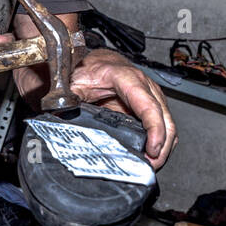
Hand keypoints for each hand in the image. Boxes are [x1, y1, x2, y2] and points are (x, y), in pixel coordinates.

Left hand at [70, 49, 176, 167]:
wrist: (92, 60)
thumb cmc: (85, 69)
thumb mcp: (72, 84)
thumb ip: (67, 101)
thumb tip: (58, 121)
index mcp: (126, 78)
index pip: (148, 105)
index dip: (154, 129)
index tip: (152, 149)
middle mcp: (144, 85)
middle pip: (165, 117)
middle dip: (163, 145)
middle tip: (151, 165)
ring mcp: (150, 95)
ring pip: (168, 122)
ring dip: (164, 146)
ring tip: (150, 165)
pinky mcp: (150, 105)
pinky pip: (162, 124)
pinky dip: (161, 141)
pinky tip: (151, 155)